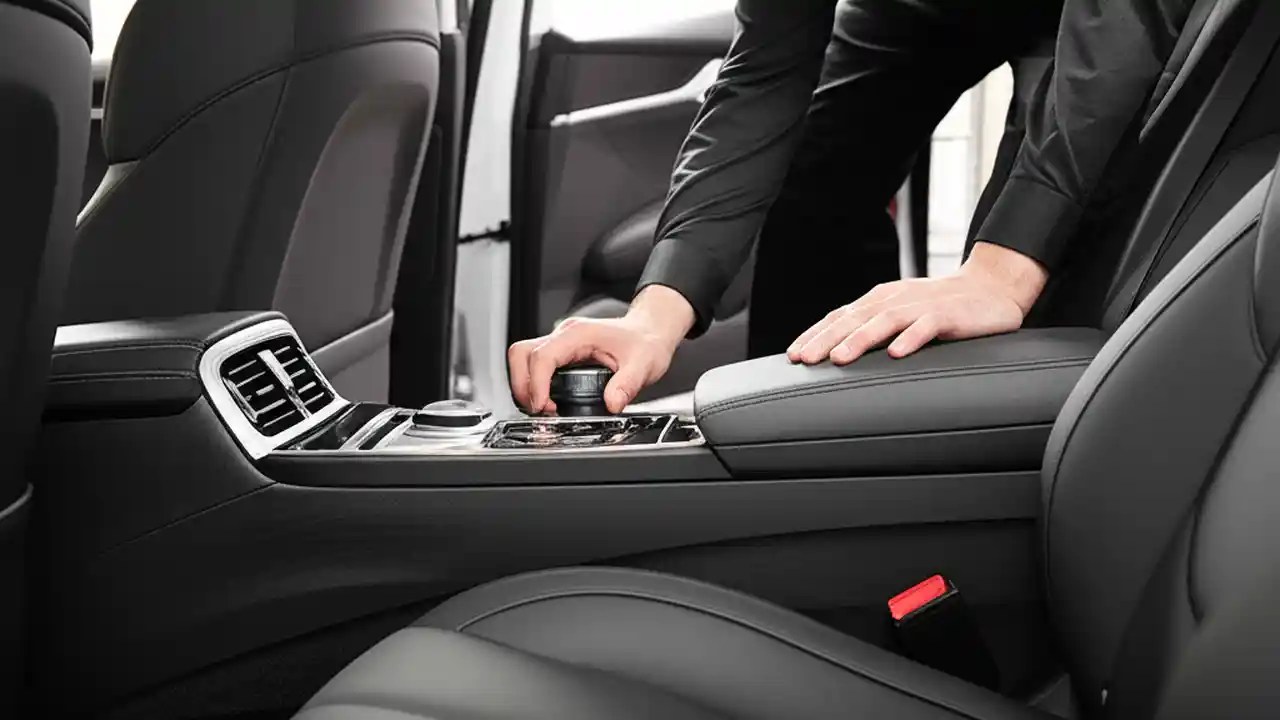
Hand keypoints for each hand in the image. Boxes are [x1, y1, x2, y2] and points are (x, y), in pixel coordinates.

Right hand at [508, 285, 693, 413]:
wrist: (650, 331)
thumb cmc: (646, 342)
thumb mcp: (644, 365)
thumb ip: (627, 385)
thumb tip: (612, 404)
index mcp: (579, 334)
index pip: (543, 356)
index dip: (537, 384)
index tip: (542, 406)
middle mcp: (565, 335)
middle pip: (521, 354)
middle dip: (522, 385)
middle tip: (538, 410)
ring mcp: (560, 342)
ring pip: (523, 358)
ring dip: (525, 385)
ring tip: (542, 407)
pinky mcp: (561, 352)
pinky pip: (534, 364)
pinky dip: (533, 384)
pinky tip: (548, 400)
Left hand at [787, 242, 1048, 365]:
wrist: (992, 289)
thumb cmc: (940, 307)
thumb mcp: (901, 316)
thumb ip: (872, 330)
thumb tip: (836, 356)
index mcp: (879, 300)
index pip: (839, 317)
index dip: (815, 335)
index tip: (793, 356)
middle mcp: (895, 299)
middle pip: (854, 318)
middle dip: (826, 339)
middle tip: (805, 359)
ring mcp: (921, 305)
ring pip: (885, 320)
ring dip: (860, 339)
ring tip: (840, 358)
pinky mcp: (949, 313)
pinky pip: (927, 325)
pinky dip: (911, 338)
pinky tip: (898, 353)